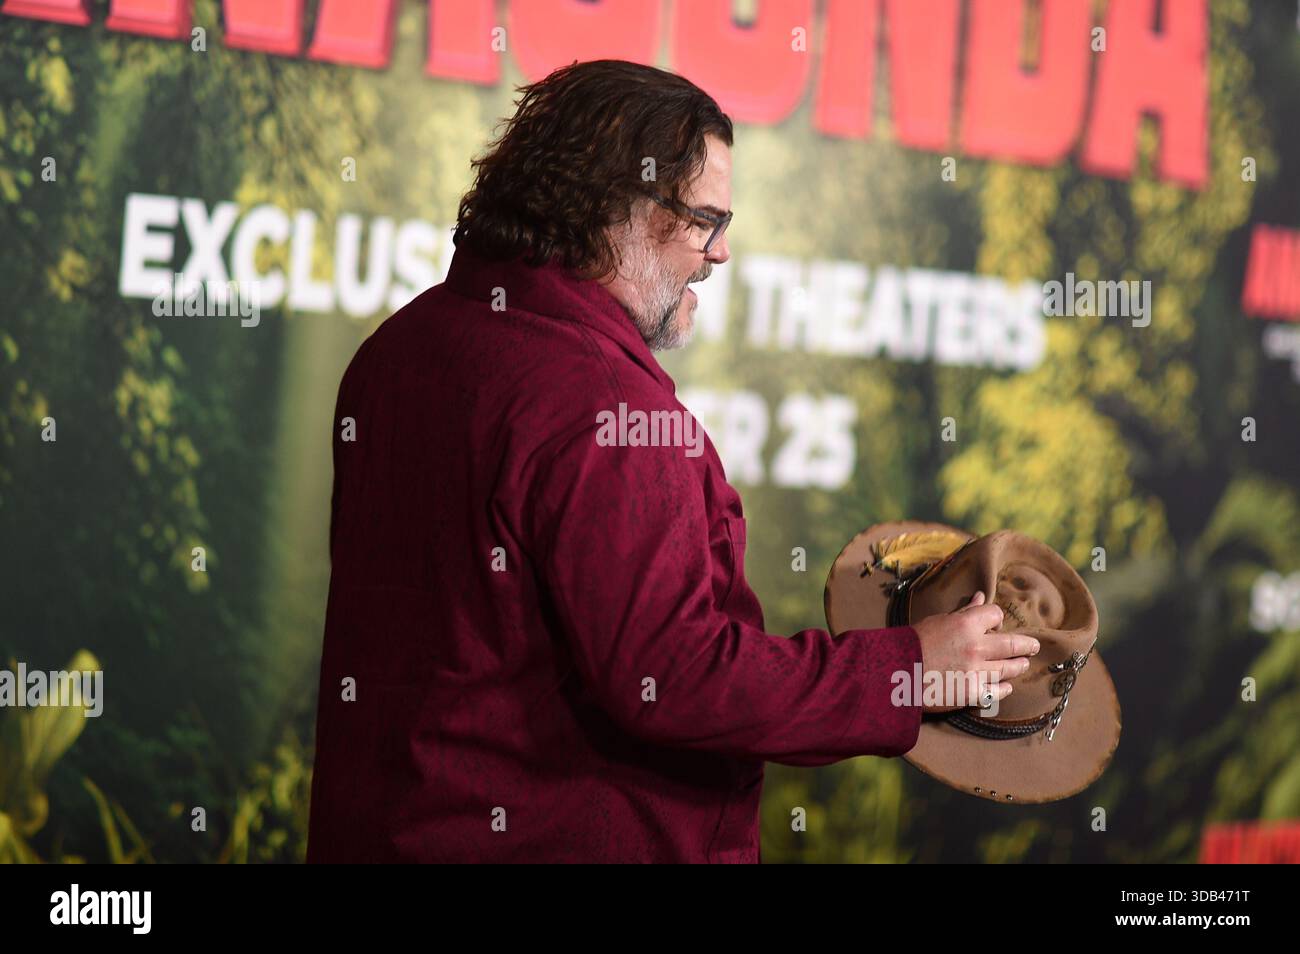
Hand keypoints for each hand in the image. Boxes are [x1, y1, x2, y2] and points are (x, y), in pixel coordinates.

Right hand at [911, 591, 1040, 713]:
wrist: (895, 672)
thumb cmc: (913, 643)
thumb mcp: (938, 621)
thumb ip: (964, 612)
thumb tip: (980, 597)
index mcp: (966, 624)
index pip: (996, 614)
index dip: (996, 618)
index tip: (996, 624)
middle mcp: (976, 647)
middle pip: (1014, 644)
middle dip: (1027, 645)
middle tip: (1034, 647)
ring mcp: (976, 671)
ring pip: (1009, 668)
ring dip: (1018, 665)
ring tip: (1022, 664)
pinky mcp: (972, 692)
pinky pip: (998, 690)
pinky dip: (1004, 687)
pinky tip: (1007, 685)